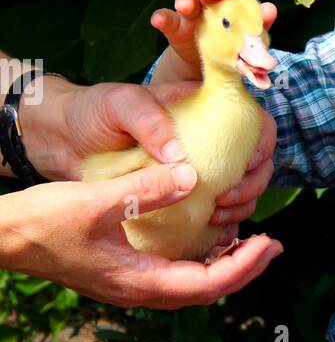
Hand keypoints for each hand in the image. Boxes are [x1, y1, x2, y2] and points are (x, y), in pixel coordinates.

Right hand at [2, 162, 282, 307]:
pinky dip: (199, 261)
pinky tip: (205, 237)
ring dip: (224, 266)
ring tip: (249, 241)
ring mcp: (130, 285)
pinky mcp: (122, 275)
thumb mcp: (97, 200)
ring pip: (191, 285)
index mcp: (139, 281)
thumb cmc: (43, 221)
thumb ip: (147, 190)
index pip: (209, 283)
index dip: (245, 265)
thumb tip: (193, 177)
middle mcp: (139, 291)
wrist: (4, 238)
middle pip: (207, 290)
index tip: (271, 243)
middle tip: (274, 243)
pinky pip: (174, 275)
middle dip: (244, 268)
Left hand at [24, 74, 275, 226]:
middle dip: (251, 186)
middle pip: (256, 166)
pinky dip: (221, 228)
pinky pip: (216, 216)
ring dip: (239, 209)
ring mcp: (198, 173)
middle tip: (224, 201)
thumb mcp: (118, 104)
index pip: (255, 125)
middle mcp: (208, 143)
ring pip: (242, 194)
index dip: (262, 145)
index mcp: (203, 111)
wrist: (64, 140)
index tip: (246, 164)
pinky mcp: (183, 199)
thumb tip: (180, 156)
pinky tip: (211, 237)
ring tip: (216, 219)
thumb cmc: (93, 112)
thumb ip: (148, 120)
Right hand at [150, 0, 277, 81]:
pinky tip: (158, 19)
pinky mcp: (174, 26)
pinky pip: (166, 19)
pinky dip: (162, 17)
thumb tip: (271, 33)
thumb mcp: (244, 49)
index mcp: (233, 9)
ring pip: (188, 0)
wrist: (204, 70)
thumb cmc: (230, 53)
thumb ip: (258, 39)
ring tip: (186, 5)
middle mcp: (211, 6)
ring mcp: (191, 15)